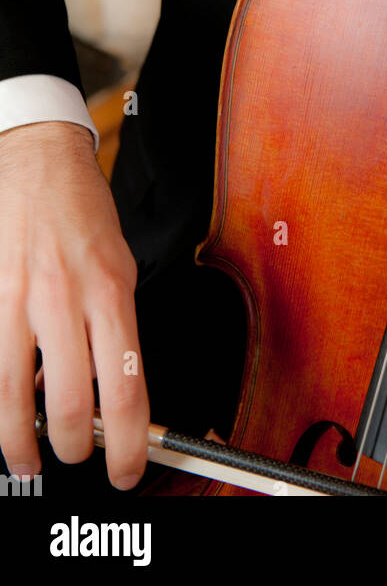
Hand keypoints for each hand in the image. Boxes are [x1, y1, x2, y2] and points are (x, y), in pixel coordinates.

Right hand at [0, 120, 148, 488]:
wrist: (39, 161)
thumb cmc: (83, 213)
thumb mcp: (120, 268)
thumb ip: (114, 328)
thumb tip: (108, 390)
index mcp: (112, 292)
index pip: (128, 390)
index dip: (130, 445)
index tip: (129, 468)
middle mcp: (67, 300)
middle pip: (74, 406)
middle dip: (77, 450)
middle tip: (79, 458)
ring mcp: (20, 302)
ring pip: (18, 399)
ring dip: (25, 442)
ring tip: (32, 457)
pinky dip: (4, 398)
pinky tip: (11, 405)